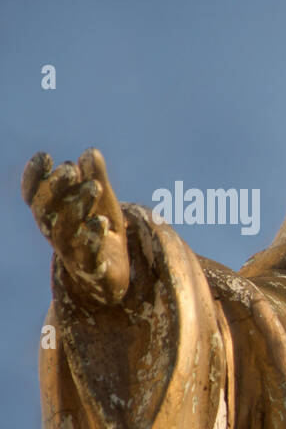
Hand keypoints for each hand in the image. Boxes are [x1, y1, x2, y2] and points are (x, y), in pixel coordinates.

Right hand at [22, 148, 130, 305]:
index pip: (34, 195)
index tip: (45, 156)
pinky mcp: (91, 269)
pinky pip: (88, 254)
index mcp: (52, 214)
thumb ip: (96, 178)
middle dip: (57, 187)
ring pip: (66, 230)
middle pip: (47, 209)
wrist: (109, 277)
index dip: (34, 176)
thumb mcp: (101, 203)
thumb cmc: (100, 232)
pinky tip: (101, 222)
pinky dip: (92, 238)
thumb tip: (91, 152)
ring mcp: (71, 252)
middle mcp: (55, 232)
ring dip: (78, 206)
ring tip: (94, 187)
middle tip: (71, 169)